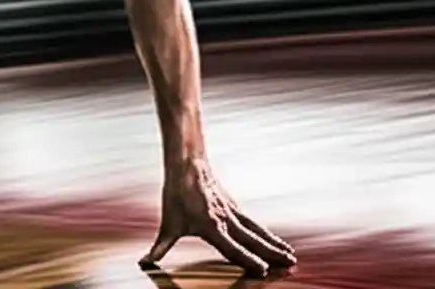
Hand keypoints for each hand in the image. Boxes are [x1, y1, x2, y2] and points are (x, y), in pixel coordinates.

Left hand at [139, 159, 295, 277]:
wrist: (187, 164)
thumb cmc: (177, 194)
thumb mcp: (167, 224)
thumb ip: (159, 247)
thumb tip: (143, 263)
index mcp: (211, 227)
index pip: (232, 248)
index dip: (248, 260)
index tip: (264, 271)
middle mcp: (226, 220)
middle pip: (253, 241)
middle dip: (272, 254)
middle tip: (291, 265)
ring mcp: (233, 213)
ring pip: (258, 231)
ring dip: (275, 244)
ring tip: (291, 256)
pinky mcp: (235, 207)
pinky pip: (254, 223)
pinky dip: (267, 233)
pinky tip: (275, 240)